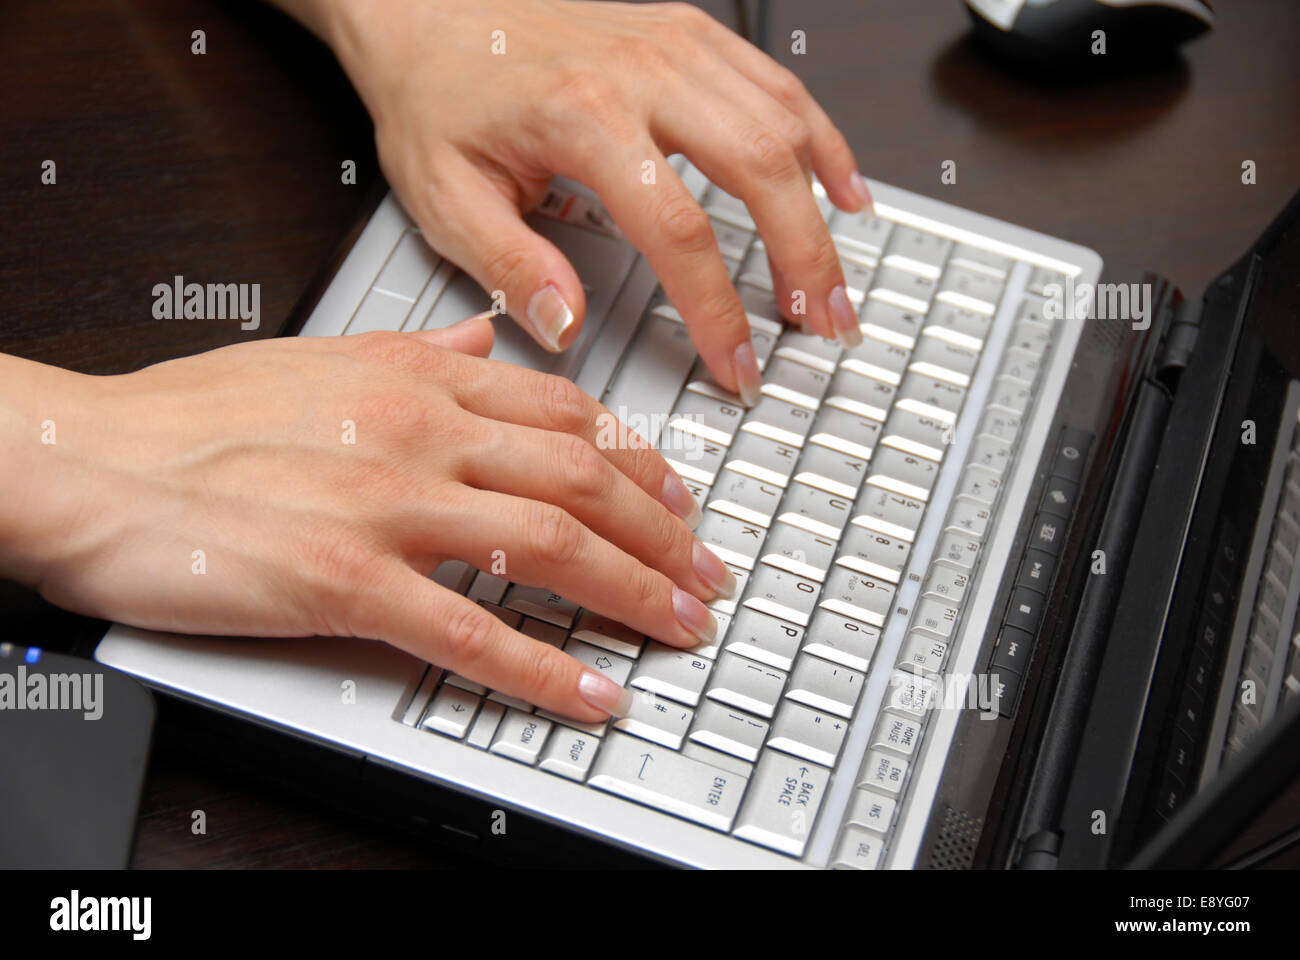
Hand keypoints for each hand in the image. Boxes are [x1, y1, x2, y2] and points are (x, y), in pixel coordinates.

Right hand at [0, 318, 735, 720]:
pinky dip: (544, 668)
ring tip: (680, 625)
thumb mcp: (320, 353)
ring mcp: (387, 506)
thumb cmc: (192, 414)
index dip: (637, 460)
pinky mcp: (346, 581)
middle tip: (705, 571)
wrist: (93, 460)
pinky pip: (471, 632)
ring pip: (550, 546)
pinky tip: (591, 691)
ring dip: (633, 592)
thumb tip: (486, 338)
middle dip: (662, 532)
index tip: (678, 495)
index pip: (563, 415)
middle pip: (580, 480)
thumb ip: (419, 350)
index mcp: (415, 376)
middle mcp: (417, 431)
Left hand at [303, 0, 870, 399]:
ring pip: (782, 124)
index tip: (736, 363)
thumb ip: (510, 265)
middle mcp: (641, 73)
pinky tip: (845, 187)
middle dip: (803, 259)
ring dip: (822, 210)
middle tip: (823, 325)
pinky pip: (777, 84)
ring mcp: (673, 46)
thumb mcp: (444, 195)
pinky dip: (822, 139)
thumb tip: (567, 325)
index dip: (718, 309)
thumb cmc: (437, 95)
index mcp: (583, 117)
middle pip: (759, 170)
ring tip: (837, 281)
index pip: (679, 230)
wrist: (427, 10)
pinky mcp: (686, 35)